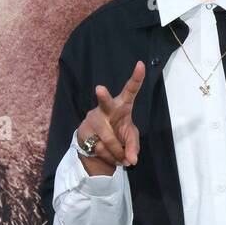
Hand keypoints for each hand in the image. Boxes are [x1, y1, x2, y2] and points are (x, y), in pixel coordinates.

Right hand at [76, 60, 145, 174]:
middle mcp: (106, 108)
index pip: (130, 90)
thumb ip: (133, 146)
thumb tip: (131, 160)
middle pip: (105, 102)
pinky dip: (110, 157)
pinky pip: (100, 149)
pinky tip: (110, 156)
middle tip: (99, 89)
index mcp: (121, 105)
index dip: (136, 78)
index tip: (141, 64)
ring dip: (118, 153)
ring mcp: (93, 119)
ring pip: (108, 140)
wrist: (95, 146)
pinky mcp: (84, 131)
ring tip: (121, 158)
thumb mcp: (130, 138)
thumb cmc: (117, 133)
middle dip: (102, 96)